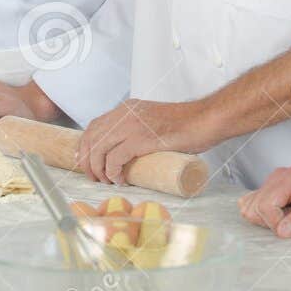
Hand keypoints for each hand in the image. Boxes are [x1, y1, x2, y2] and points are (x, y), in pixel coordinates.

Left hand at [77, 99, 211, 184]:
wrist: (205, 119)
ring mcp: (131, 125)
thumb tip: (129, 151)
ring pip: (99, 149)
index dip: (85, 145)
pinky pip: (115, 158)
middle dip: (87, 160)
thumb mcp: (153, 120)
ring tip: (106, 181)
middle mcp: (125, 114)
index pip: (95, 125)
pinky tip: (119, 179)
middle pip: (92, 137)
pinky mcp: (141, 139)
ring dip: (98, 169)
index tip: (85, 161)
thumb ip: (139, 129)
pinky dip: (113, 171)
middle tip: (93, 177)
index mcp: (127, 109)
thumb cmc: (186, 124)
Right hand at [238, 167, 290, 237]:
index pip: (265, 205)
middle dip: (271, 223)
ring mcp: (274, 184)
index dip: (275, 223)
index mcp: (290, 179)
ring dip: (267, 221)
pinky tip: (283, 220)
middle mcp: (278, 178)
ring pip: (252, 208)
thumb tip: (282, 230)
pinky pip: (256, 206)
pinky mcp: (273, 192)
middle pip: (255, 207)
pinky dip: (265, 218)